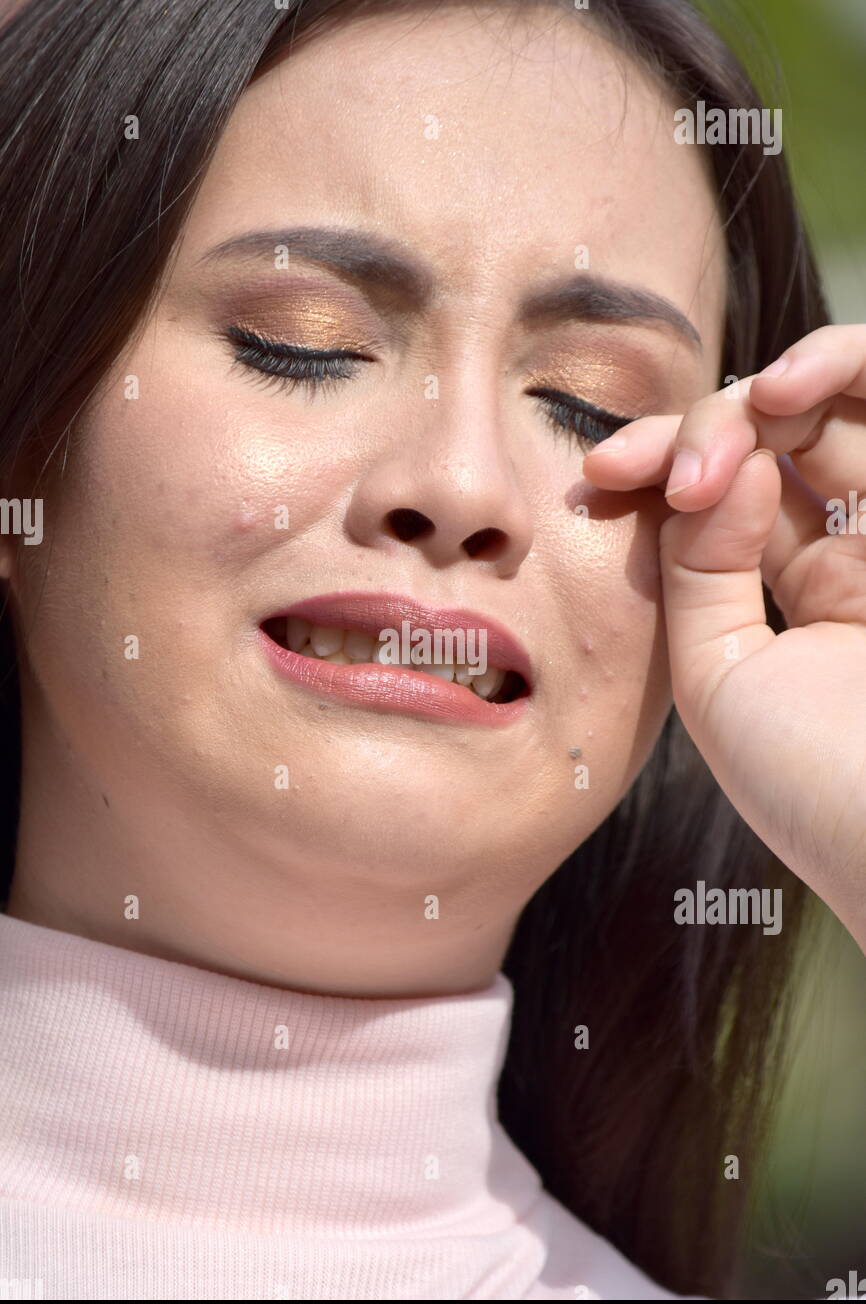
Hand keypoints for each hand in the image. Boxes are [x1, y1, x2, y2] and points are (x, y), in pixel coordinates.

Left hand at [582, 324, 865, 952]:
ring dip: (777, 383)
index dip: (662, 465)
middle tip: (668, 462)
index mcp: (803, 604)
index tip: (600, 474)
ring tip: (740, 408)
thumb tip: (708, 469)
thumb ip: (699, 572)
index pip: (728, 498)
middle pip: (778, 439)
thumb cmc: (816, 783)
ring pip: (843, 406)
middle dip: (708, 424)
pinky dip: (843, 368)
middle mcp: (861, 556)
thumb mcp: (720, 678)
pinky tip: (781, 395)